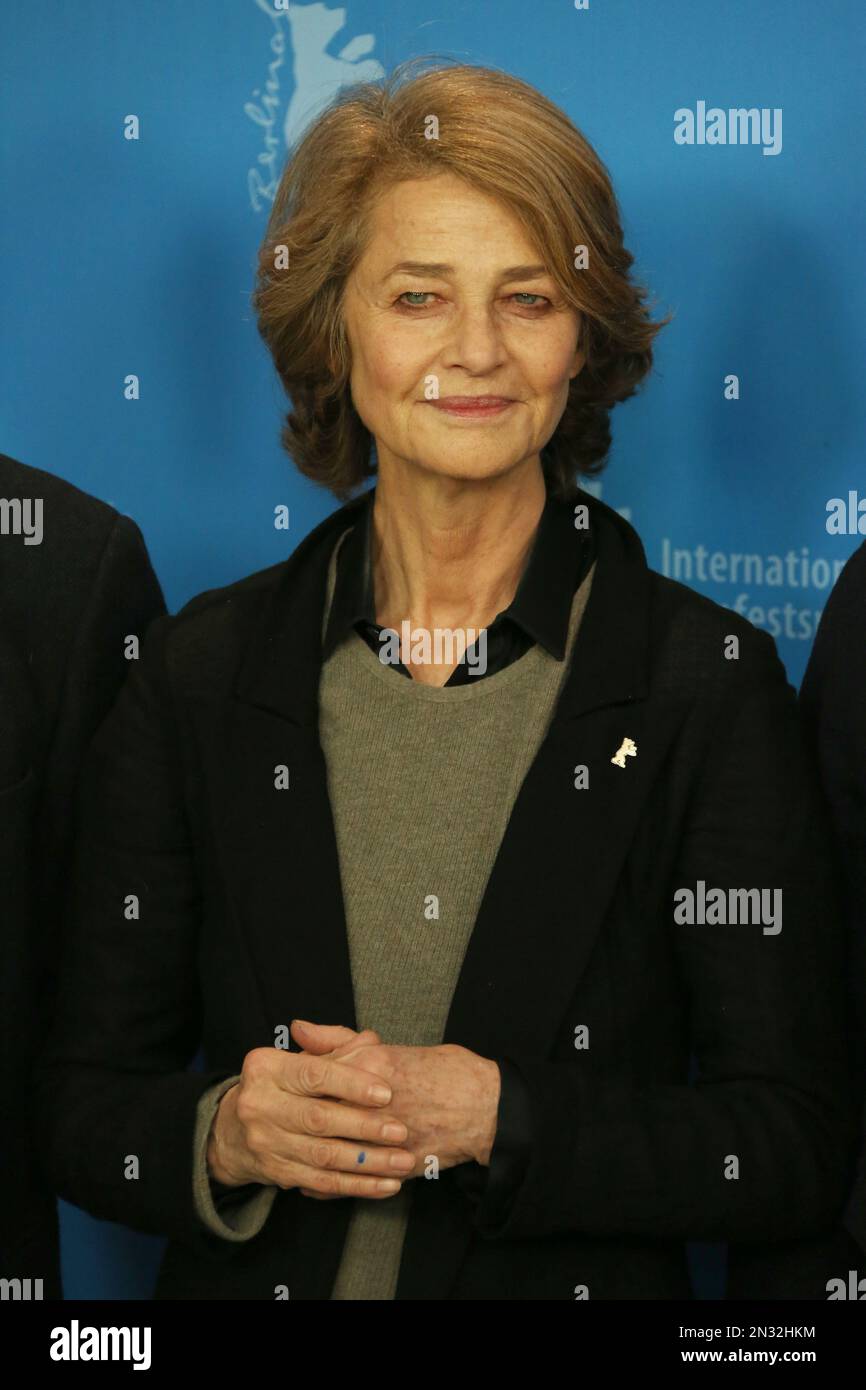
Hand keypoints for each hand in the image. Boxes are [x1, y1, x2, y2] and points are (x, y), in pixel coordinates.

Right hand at [206, 1032, 415, 1199]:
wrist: (233, 1130)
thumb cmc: (282, 1085)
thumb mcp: (298, 1057)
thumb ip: (335, 1045)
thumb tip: (369, 1039)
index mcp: (266, 1068)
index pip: (314, 1075)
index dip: (352, 1084)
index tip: (387, 1092)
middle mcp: (260, 1105)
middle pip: (318, 1119)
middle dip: (364, 1126)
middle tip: (401, 1130)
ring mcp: (266, 1142)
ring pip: (324, 1156)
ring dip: (368, 1162)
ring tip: (402, 1161)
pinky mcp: (278, 1172)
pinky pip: (323, 1183)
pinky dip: (358, 1186)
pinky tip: (386, 1184)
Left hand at [292, 1020, 501, 1175]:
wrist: (483, 1106)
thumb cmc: (438, 1071)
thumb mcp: (386, 1046)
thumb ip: (338, 1039)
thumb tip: (298, 1028)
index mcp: (370, 1063)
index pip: (310, 1076)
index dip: (291, 1088)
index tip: (282, 1094)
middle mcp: (373, 1098)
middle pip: (314, 1114)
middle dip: (292, 1124)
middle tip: (276, 1127)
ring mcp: (384, 1133)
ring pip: (327, 1149)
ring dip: (305, 1156)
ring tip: (290, 1157)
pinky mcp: (394, 1162)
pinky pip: (349, 1177)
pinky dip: (327, 1183)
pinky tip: (314, 1183)